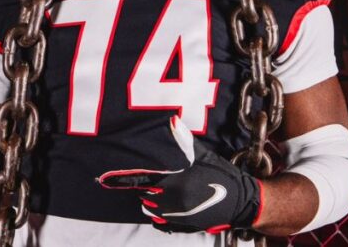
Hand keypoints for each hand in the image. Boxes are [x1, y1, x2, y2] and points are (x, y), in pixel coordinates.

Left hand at [98, 117, 261, 233]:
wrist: (241, 202)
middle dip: (140, 183)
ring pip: (148, 206)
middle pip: (143, 192)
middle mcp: (172, 201)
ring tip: (152, 186)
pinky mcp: (181, 225)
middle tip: (135, 175)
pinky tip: (160, 201)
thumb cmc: (223, 176)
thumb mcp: (204, 155)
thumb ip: (184, 141)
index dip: (124, 176)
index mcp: (175, 182)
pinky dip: (155, 210)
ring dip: (147, 196)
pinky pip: (158, 219)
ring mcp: (176, 216)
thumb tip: (171, 122)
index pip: (142, 178)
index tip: (106, 175)